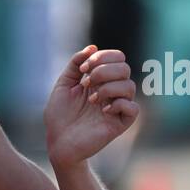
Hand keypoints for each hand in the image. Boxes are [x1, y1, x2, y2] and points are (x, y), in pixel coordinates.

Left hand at [44, 45, 139, 169]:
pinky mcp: (120, 123)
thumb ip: (75, 64)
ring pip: (129, 86)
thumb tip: (92, 47)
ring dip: (108, 87)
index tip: (82, 69)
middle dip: (103, 70)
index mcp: (101, 80)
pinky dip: (118, 104)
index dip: (101, 57)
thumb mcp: (63, 85)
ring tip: (91, 100)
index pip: (116, 58)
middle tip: (86, 83)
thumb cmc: (59, 116)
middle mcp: (112, 91)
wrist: (57, 142)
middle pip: (124, 68)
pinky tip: (103, 110)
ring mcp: (117, 107)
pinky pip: (133, 108)